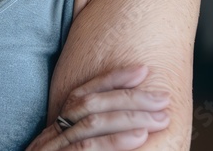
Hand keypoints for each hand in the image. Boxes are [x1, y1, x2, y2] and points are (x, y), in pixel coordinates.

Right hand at [26, 65, 169, 149]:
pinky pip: (86, 149)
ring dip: (131, 116)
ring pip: (90, 123)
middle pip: (87, 104)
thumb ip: (90, 142)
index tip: (141, 70)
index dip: (110, 80)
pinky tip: (140, 136)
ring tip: (161, 116)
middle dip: (129, 96)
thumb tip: (132, 130)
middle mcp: (49, 138)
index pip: (80, 95)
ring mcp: (52, 150)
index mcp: (54, 133)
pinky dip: (115, 141)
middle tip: (163, 96)